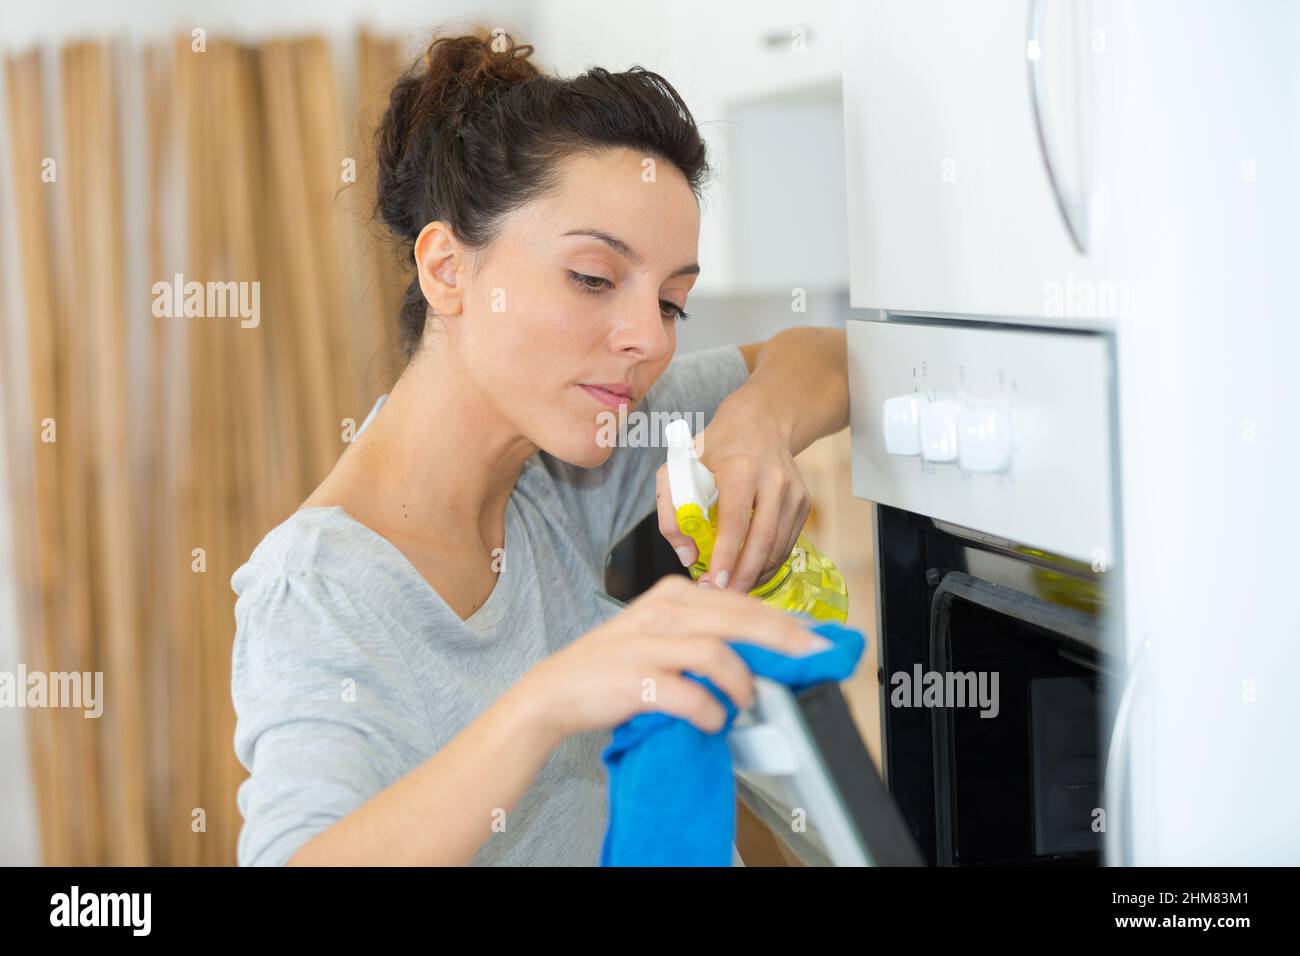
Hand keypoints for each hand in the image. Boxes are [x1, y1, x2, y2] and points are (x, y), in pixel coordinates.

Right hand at [525, 576, 820, 738]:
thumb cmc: (615, 665)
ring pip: (718, 652)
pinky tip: (713, 721)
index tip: (813, 638)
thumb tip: (762, 648)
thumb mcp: (660, 633)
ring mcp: (648, 643)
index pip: (740, 601)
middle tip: (811, 659)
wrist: (556, 690)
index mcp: (672, 594)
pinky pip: (690, 695)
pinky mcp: (637, 679)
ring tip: (747, 703)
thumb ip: (703, 630)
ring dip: (742, 683)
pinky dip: (710, 711)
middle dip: (783, 639)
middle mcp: (662, 610)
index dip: (782, 620)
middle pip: (739, 618)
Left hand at [655, 390, 810, 594]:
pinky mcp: (804, 503)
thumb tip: (688, 556)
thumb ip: (671, 512)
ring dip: (755, 576)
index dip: (727, 555)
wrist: (760, 423)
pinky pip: (786, 544)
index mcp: (740, 468)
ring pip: (778, 548)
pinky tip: (748, 574)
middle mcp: (773, 480)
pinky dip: (767, 565)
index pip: (736, 519)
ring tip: (730, 590)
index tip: (716, 583)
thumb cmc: (714, 449)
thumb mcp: (679, 468)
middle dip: (743, 576)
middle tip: (722, 598)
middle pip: (763, 540)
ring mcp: (793, 492)